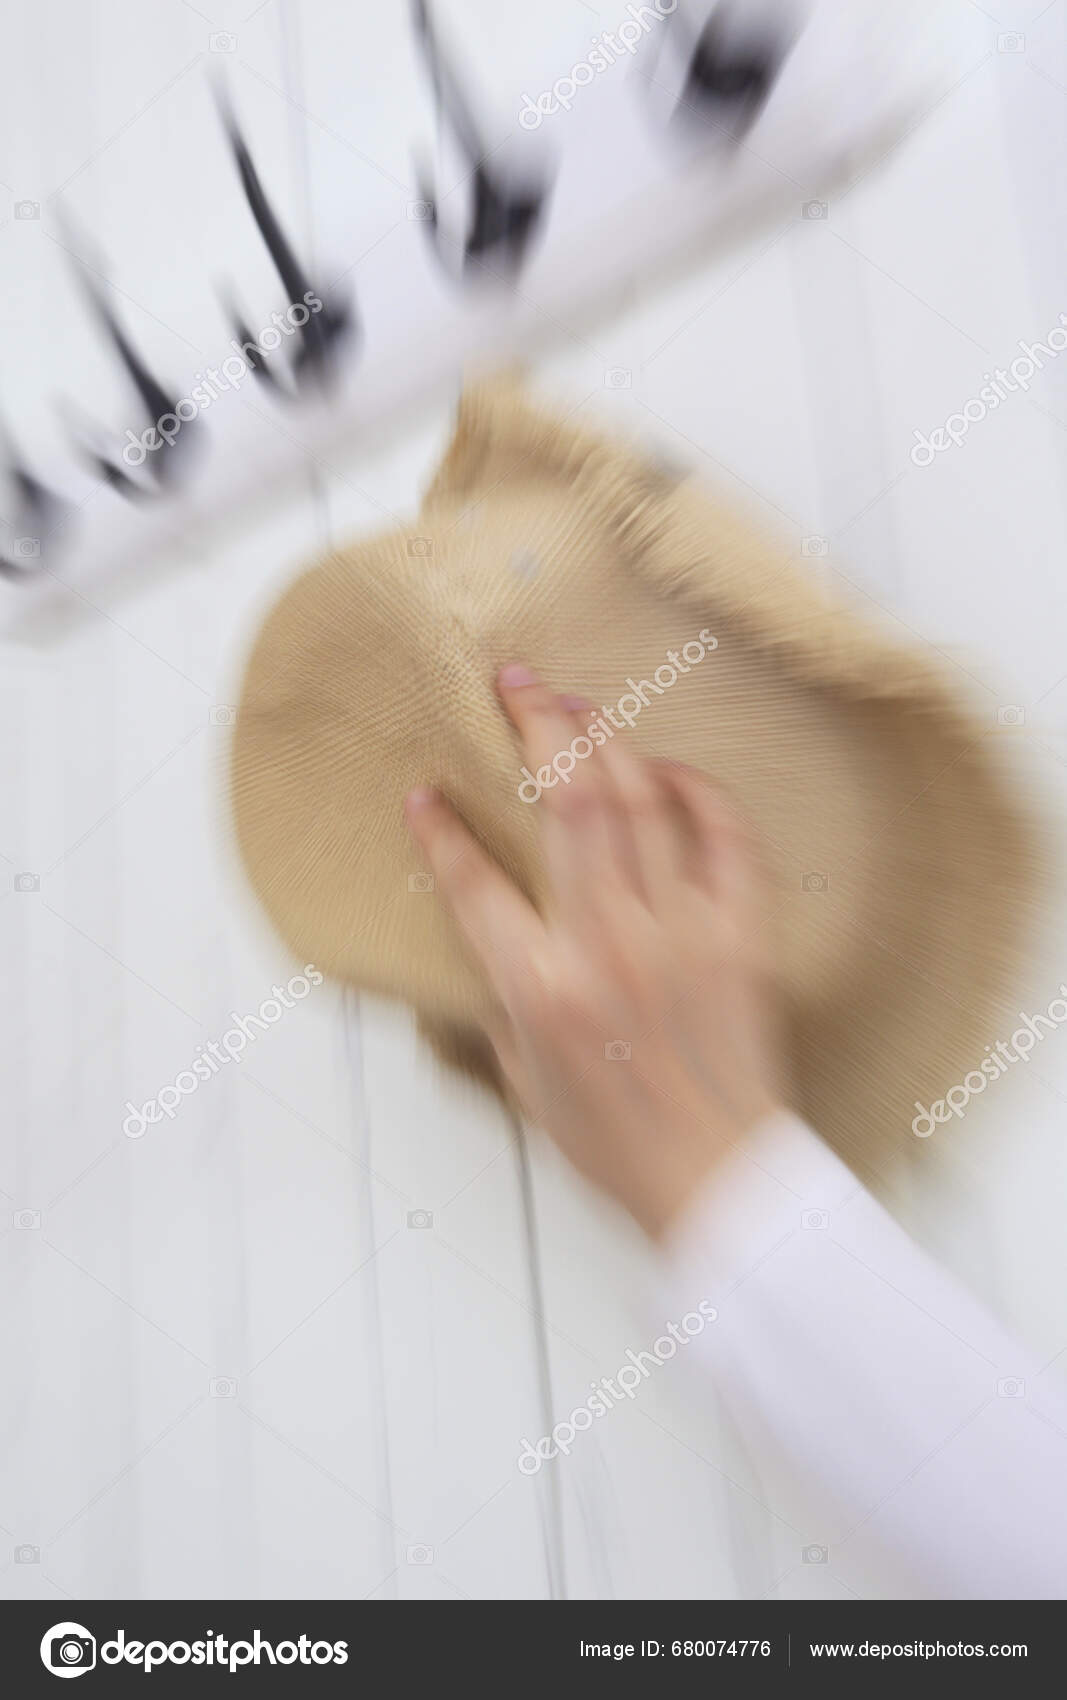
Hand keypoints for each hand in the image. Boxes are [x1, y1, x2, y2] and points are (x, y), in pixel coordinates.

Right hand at [405, 665, 786, 1239]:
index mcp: (543, 989)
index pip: (473, 883)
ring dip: (605, 738)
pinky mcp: (741, 935)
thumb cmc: (615, 1140)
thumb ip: (496, 993)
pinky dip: (698, 790)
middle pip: (570, 801)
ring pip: (641, 801)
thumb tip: (480, 929)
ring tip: (577, 705)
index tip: (424, 796)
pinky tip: (667, 769)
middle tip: (516, 683)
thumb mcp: (520, 1076)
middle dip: (536, 725)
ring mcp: (683, 934)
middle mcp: (611, 947)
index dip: (440, 831)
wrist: (715, 1178)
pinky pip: (726, 836)